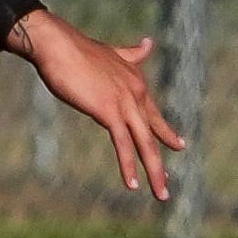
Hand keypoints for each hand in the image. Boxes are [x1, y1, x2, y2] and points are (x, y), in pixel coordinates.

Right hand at [9, 14, 184, 199]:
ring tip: (161, 194)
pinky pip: (123, 145)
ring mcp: (124, 103)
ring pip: (144, 144)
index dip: (164, 132)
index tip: (179, 146)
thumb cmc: (77, 50)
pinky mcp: (109, 112)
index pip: (153, 114)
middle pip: (152, 134)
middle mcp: (136, 93)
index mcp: (136, 82)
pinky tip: (132, 184)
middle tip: (167, 185)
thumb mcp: (111, 53)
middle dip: (159, 163)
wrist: (58, 44)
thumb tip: (149, 43)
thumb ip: (132, 54)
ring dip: (154, 172)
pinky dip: (128, 166)